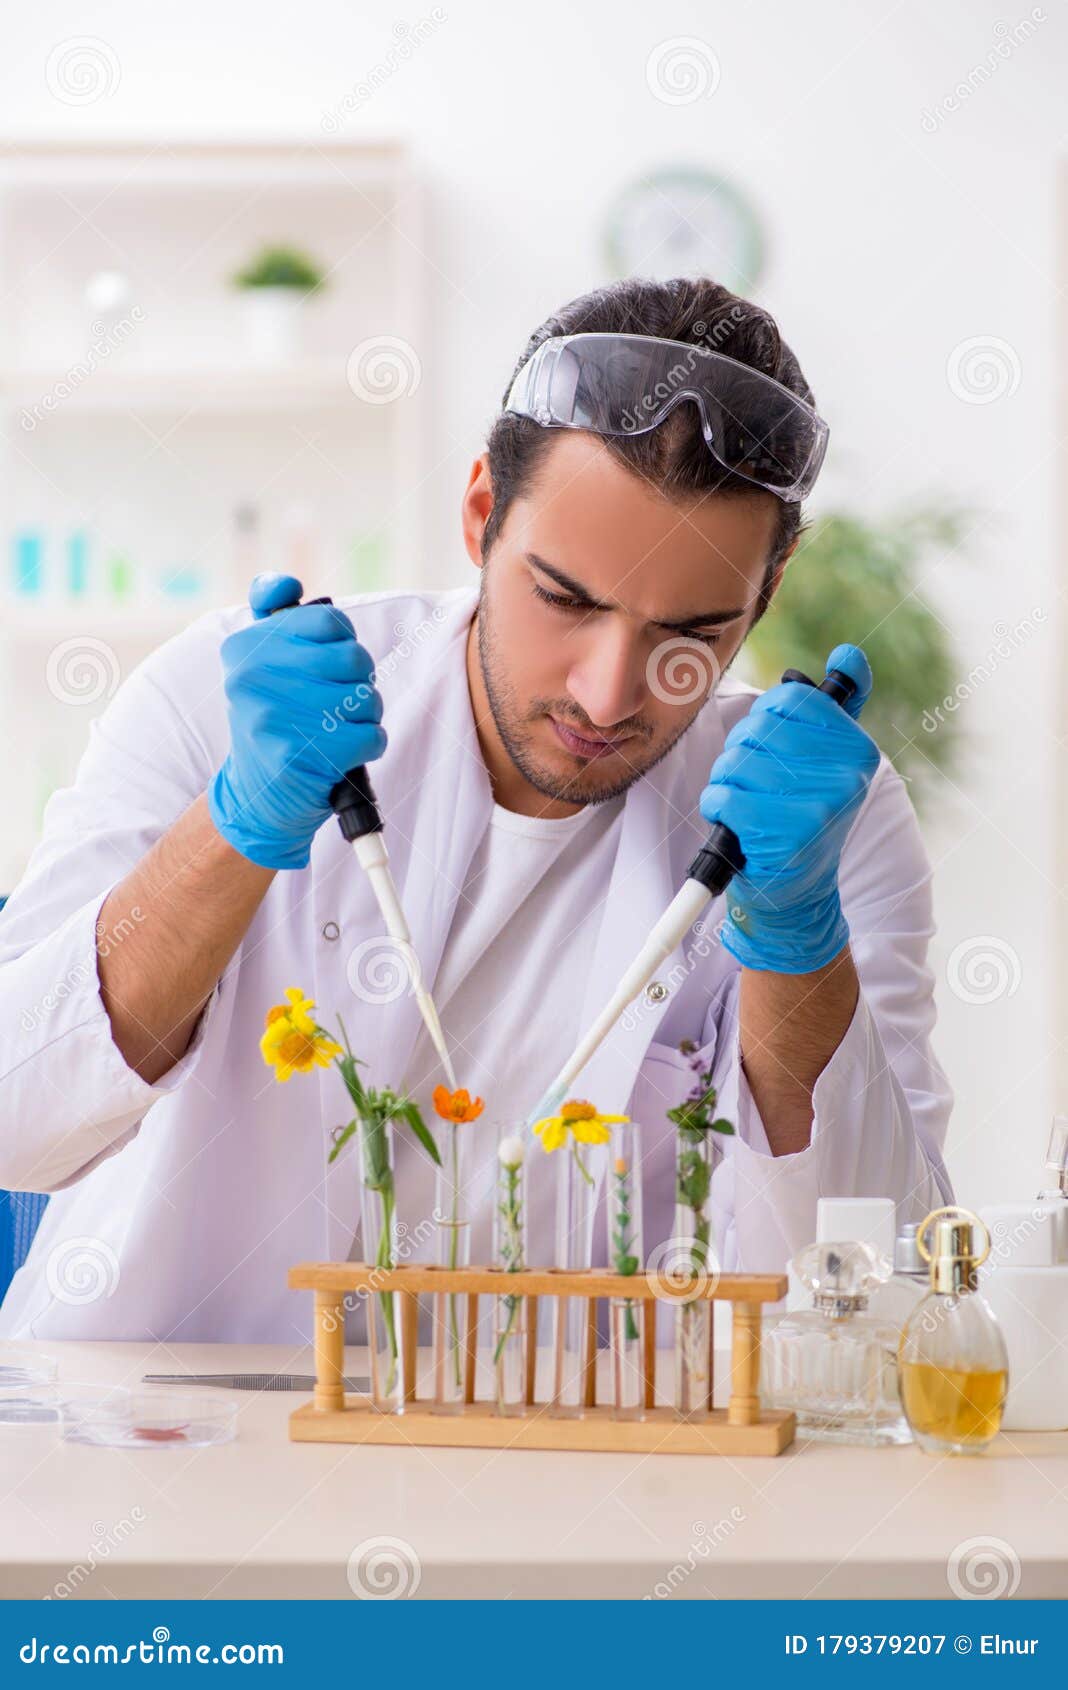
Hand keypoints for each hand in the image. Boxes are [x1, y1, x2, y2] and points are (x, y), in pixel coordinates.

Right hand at [207, 573, 385, 869]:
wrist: (256, 798)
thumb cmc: (274, 722)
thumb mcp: (260, 666)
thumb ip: (273, 617)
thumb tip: (286, 583)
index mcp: (245, 647)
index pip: (328, 620)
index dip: (344, 643)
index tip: (330, 665)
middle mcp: (252, 677)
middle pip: (354, 659)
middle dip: (359, 683)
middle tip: (337, 704)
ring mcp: (275, 716)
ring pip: (367, 697)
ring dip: (365, 717)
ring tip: (339, 729)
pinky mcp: (300, 755)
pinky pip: (371, 735)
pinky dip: (368, 747)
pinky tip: (343, 754)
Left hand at [698, 644, 878, 973]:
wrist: (796, 895)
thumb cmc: (799, 816)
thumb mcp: (825, 761)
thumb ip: (834, 709)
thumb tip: (850, 653)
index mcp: (857, 749)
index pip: (789, 698)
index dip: (764, 720)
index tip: (773, 750)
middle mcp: (847, 776)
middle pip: (758, 728)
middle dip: (742, 754)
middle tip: (760, 787)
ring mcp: (820, 808)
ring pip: (736, 762)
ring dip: (727, 784)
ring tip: (749, 809)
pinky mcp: (786, 837)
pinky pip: (725, 796)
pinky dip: (719, 809)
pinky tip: (738, 827)